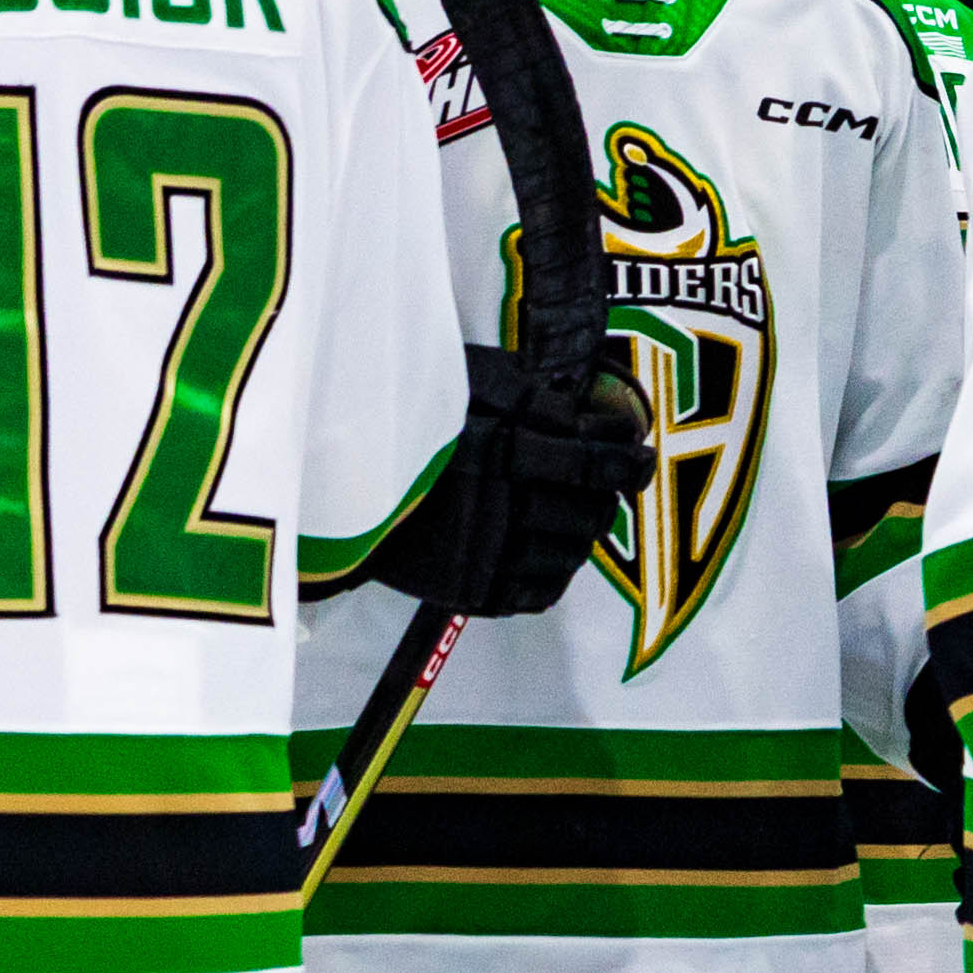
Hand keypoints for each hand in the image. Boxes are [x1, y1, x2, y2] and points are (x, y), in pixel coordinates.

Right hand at [365, 344, 654, 615]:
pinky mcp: (469, 592)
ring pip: (570, 554)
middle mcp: (495, 508)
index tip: (638, 451)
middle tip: (613, 479)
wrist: (334, 482)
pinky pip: (540, 593)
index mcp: (495, 451)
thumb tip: (585, 411)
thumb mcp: (463, 379)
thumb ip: (527, 391)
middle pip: (587, 510)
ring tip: (581, 513)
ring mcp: (483, 558)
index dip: (625, 457)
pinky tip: (550, 549)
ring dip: (585, 532)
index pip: (589, 461)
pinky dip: (558, 573)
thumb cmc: (402, 417)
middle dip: (609, 494)